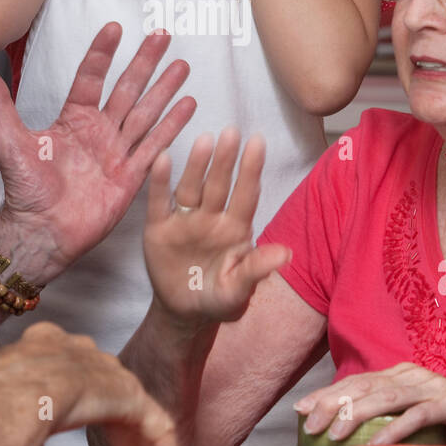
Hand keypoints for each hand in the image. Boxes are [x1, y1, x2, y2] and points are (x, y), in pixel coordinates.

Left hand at [0, 23, 196, 285]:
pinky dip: (172, 125)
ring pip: (145, 112)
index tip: (115, 27)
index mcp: (73, 120)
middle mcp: (98, 131)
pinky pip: (154, 145)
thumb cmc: (25, 191)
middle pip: (127, 89)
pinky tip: (188, 104)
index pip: (91, 78)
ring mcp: (117, 152)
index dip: (102, 53)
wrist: (41, 232)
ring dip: (164, 89)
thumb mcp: (10, 142)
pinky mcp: (131, 175)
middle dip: (144, 62)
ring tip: (182, 65)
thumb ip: (1, 105)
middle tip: (162, 35)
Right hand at [0, 321, 179, 445]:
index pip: (68, 365)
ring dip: (137, 441)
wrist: (8, 401)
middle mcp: (78, 352)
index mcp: (42, 344)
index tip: (74, 414)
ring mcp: (105, 372)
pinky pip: (152, 422)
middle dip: (113, 421)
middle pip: (105, 385)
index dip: (75, 393)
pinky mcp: (126, 394)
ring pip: (131, 406)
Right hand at [143, 128, 290, 325]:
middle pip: (219, 185)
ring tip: (204, 140)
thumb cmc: (219, 299)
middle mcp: (211, 218)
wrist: (184, 313)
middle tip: (231, 132)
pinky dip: (160, 181)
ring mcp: (185, 221)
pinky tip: (163, 159)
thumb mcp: (238, 291)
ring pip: (192, 187)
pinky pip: (159, 202)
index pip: (246, 195)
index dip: (251, 170)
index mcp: (235, 229)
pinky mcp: (159, 229)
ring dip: (197, 165)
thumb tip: (286, 254)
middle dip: (225, 160)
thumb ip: (257, 270)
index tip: (258, 142)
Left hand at [294, 364, 445, 445]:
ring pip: (385, 396)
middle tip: (306, 421)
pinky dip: (392, 430)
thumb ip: (391, 421)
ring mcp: (434, 386)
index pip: (357, 382)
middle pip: (365, 385)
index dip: (327, 394)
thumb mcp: (418, 423)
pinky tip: (372, 445)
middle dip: (331, 402)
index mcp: (404, 375)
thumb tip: (351, 440)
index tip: (299, 409)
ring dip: (354, 413)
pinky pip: (416, 416)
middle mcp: (416, 375)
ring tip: (331, 433)